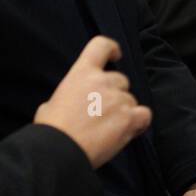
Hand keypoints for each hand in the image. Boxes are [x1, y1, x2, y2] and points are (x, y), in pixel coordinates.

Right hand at [35, 36, 152, 168]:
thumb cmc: (51, 129)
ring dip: (124, 111)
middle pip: (121, 80)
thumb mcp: (51, 102)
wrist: (60, 150)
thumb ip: (70, 94)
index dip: (112, 49)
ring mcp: (117, 99)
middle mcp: (102, 81)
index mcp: (81, 73)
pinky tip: (128, 130)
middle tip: (103, 112)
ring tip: (109, 128)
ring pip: (130, 99)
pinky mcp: (128, 118)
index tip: (115, 56)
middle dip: (115, 94)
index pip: (101, 46)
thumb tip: (75, 103)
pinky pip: (144, 114)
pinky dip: (139, 122)